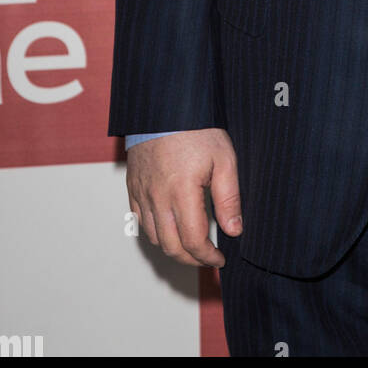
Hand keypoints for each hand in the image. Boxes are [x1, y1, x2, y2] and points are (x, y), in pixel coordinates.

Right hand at [126, 128, 240, 267]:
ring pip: (154, 238)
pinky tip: (170, 230)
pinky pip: (140, 222)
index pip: (193, 240)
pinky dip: (156, 233)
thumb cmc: (196, 129)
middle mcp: (157, 197)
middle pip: (171, 246)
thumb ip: (229, 198)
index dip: (208, 256)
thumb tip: (234, 230)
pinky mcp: (133, 187)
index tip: (220, 258)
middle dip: (192, 259)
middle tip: (208, 258)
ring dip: (174, 249)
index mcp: (181, 192)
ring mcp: (142, 193)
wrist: (166, 107)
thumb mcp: (224, 159)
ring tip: (192, 246)